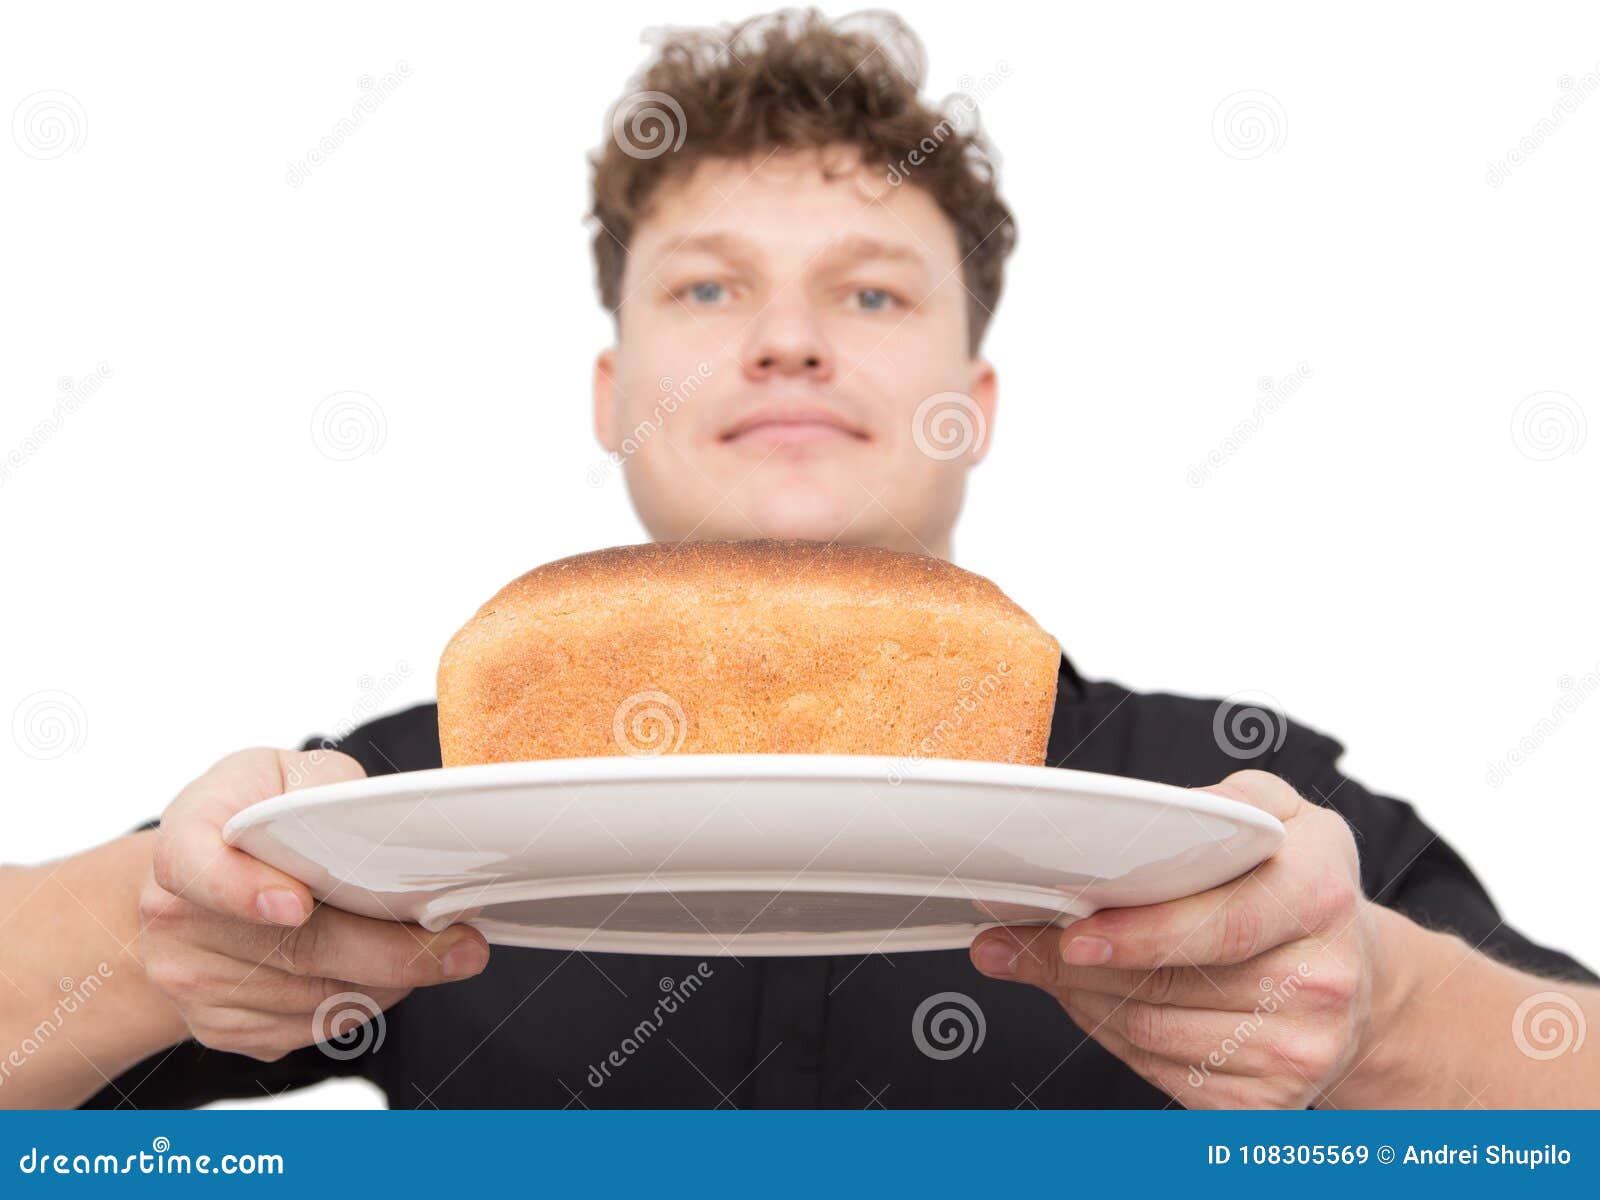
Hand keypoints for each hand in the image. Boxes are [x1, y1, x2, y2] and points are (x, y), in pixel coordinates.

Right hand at [139, 747, 489, 1061]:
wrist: (193, 879)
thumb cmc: (248, 814)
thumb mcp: (281, 773)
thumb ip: (324, 787)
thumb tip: (380, 820)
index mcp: (184, 841)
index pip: (197, 868)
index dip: (243, 889)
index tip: (296, 904)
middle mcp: (176, 919)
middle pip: (291, 948)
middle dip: (390, 950)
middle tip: (461, 945)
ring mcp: (192, 981)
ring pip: (312, 998)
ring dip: (391, 980)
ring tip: (438, 950)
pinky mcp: (217, 1028)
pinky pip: (307, 1028)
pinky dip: (364, 1002)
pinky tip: (387, 972)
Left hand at [970, 769, 1379, 1107]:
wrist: (1361, 974)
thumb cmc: (1299, 882)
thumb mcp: (1277, 813)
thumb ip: (1216, 802)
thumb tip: (1129, 819)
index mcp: (1321, 893)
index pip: (1221, 925)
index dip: (1138, 935)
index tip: (1073, 933)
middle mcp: (1322, 980)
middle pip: (1169, 985)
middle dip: (1070, 966)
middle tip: (1005, 944)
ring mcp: (1300, 1051)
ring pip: (1152, 1034)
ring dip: (1079, 1000)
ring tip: (1040, 964)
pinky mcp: (1271, 1102)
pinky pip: (1162, 1073)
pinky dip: (1110, 1036)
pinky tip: (1090, 1001)